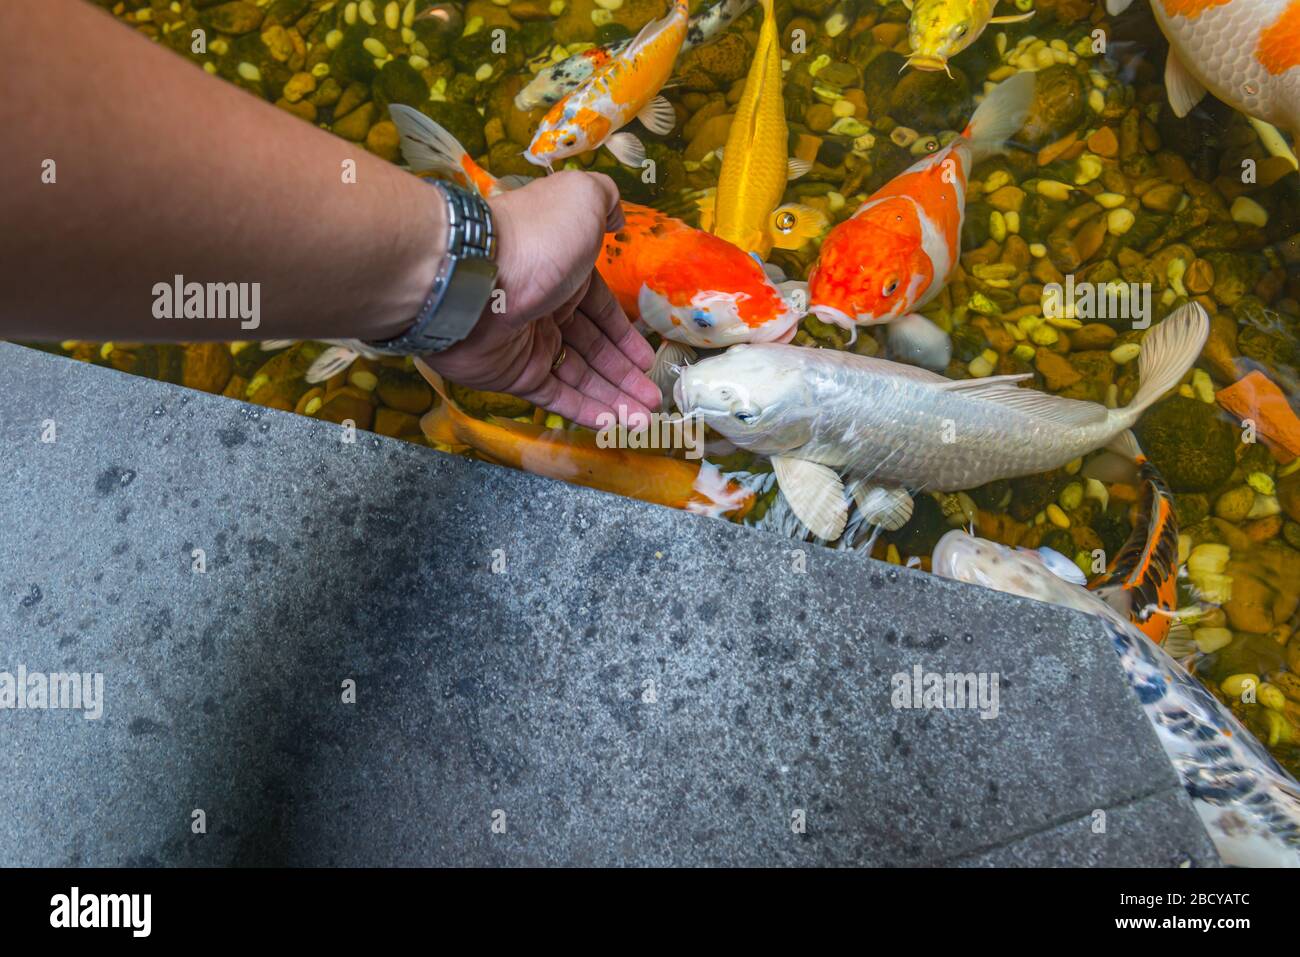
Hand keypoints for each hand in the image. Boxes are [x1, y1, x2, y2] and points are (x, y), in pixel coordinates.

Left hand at [420, 171, 659, 429]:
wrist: (473, 280)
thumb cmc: (535, 239)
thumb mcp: (581, 199)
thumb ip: (605, 201)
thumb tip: (618, 217)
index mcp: (563, 271)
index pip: (601, 310)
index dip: (626, 335)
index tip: (648, 358)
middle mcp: (545, 308)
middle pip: (593, 349)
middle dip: (626, 375)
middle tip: (654, 399)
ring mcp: (528, 344)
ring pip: (580, 377)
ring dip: (615, 398)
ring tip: (645, 418)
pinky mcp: (513, 376)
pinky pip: (556, 397)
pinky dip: (586, 412)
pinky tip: (614, 426)